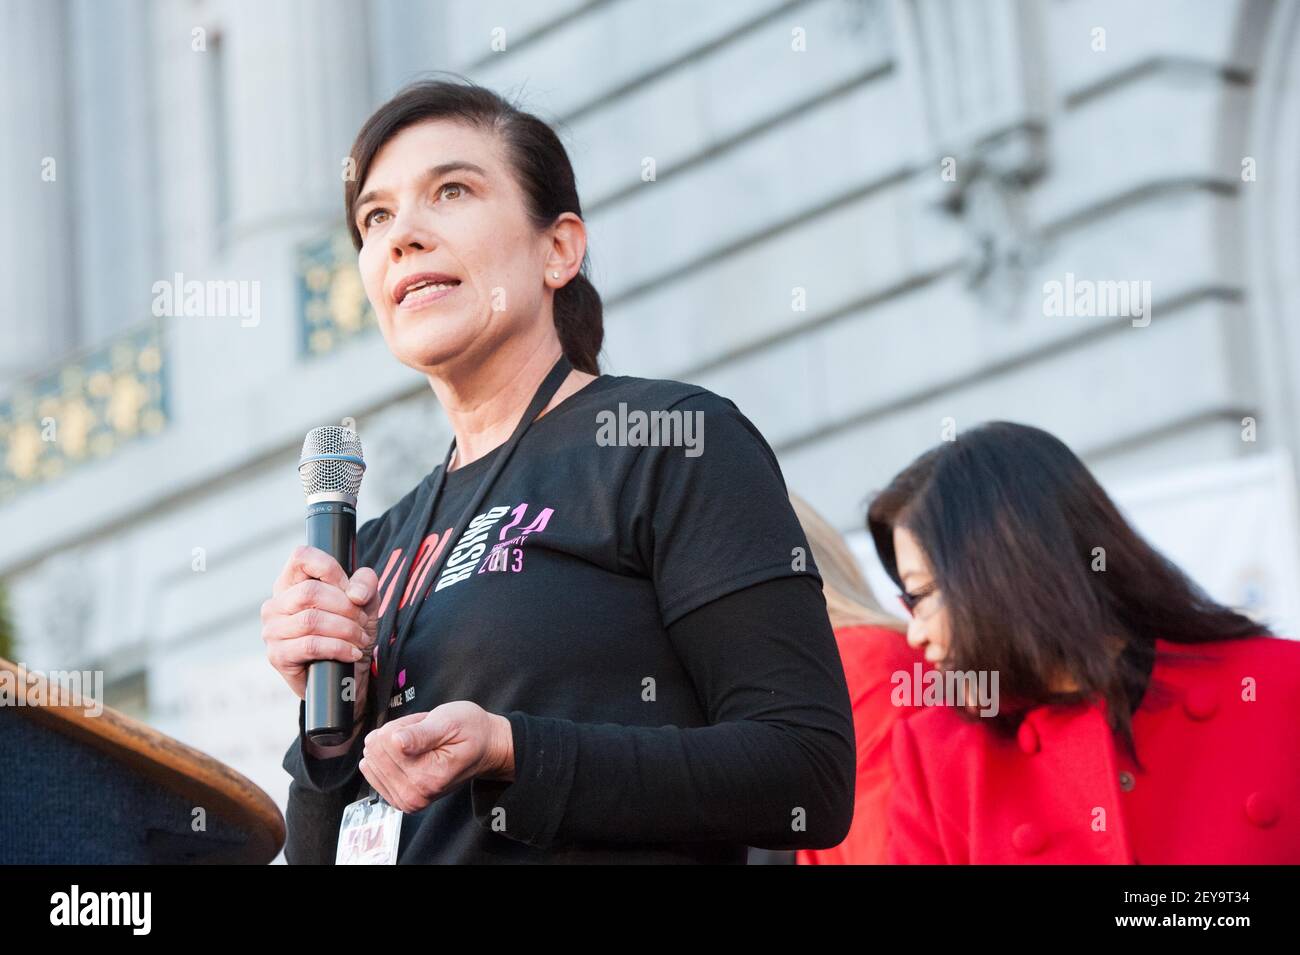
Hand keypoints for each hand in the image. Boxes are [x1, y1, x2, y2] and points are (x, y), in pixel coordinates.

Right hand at [262, 545, 378, 705]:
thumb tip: (355, 593)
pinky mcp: (278, 656)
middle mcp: (276, 604)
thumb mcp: (365, 603)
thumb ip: (365, 585)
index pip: (301, 556)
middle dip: (346, 607)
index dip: (330, 568)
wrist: (345, 677)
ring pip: (312, 620)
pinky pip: (311, 645)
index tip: (351, 589)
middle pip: (311, 591)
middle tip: (362, 622)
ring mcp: (272, 630)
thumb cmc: (348, 633)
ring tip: (361, 638)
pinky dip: (339, 648)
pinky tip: (352, 653)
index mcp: (292, 582)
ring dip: (346, 629)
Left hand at [358, 701, 514, 812]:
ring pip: (372, 759)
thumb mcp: (451, 722)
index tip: (425, 729)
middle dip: (395, 735)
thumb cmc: (471, 732)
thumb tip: (396, 741)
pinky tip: (409, 754)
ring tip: (419, 745)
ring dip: (391, 746)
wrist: (484, 749)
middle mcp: (414, 796)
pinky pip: (372, 771)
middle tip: (423, 736)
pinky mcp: (399, 799)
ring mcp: (406, 800)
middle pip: (376, 751)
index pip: (386, 741)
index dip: (404, 726)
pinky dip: (388, 758)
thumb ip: (422, 734)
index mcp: (428, 778)